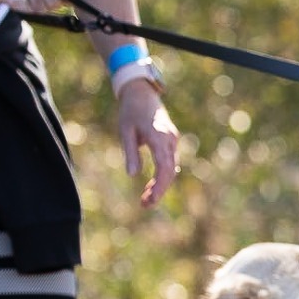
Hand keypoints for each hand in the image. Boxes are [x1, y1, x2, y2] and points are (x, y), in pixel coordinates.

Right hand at [0, 0, 60, 11]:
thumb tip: (71, 4)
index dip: (53, 6)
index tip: (48, 5)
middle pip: (43, 6)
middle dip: (40, 9)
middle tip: (31, 1)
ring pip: (30, 9)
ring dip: (27, 8)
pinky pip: (17, 8)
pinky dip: (18, 8)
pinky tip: (13, 0)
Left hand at [117, 81, 179, 207]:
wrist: (141, 92)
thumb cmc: (130, 110)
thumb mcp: (125, 131)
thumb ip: (131, 153)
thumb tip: (133, 175)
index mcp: (158, 137)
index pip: (164, 168)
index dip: (159, 186)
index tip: (150, 200)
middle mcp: (170, 140)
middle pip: (169, 171)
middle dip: (159, 190)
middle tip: (145, 205)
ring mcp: (172, 140)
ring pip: (170, 168)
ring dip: (160, 185)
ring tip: (145, 198)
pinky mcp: (170, 140)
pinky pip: (169, 162)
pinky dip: (162, 175)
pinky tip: (152, 185)